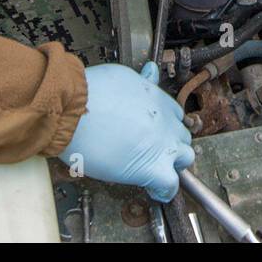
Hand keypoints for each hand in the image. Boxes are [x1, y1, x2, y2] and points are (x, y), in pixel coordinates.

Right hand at [58, 62, 193, 201]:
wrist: (76, 109)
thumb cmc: (90, 94)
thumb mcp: (123, 76)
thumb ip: (143, 80)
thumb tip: (151, 72)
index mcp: (158, 99)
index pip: (174, 115)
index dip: (165, 125)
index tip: (154, 130)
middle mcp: (165, 122)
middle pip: (181, 135)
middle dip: (170, 143)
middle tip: (152, 148)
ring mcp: (163, 145)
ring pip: (185, 157)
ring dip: (173, 163)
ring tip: (156, 168)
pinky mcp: (152, 168)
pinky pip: (170, 184)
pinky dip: (165, 190)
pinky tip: (155, 189)